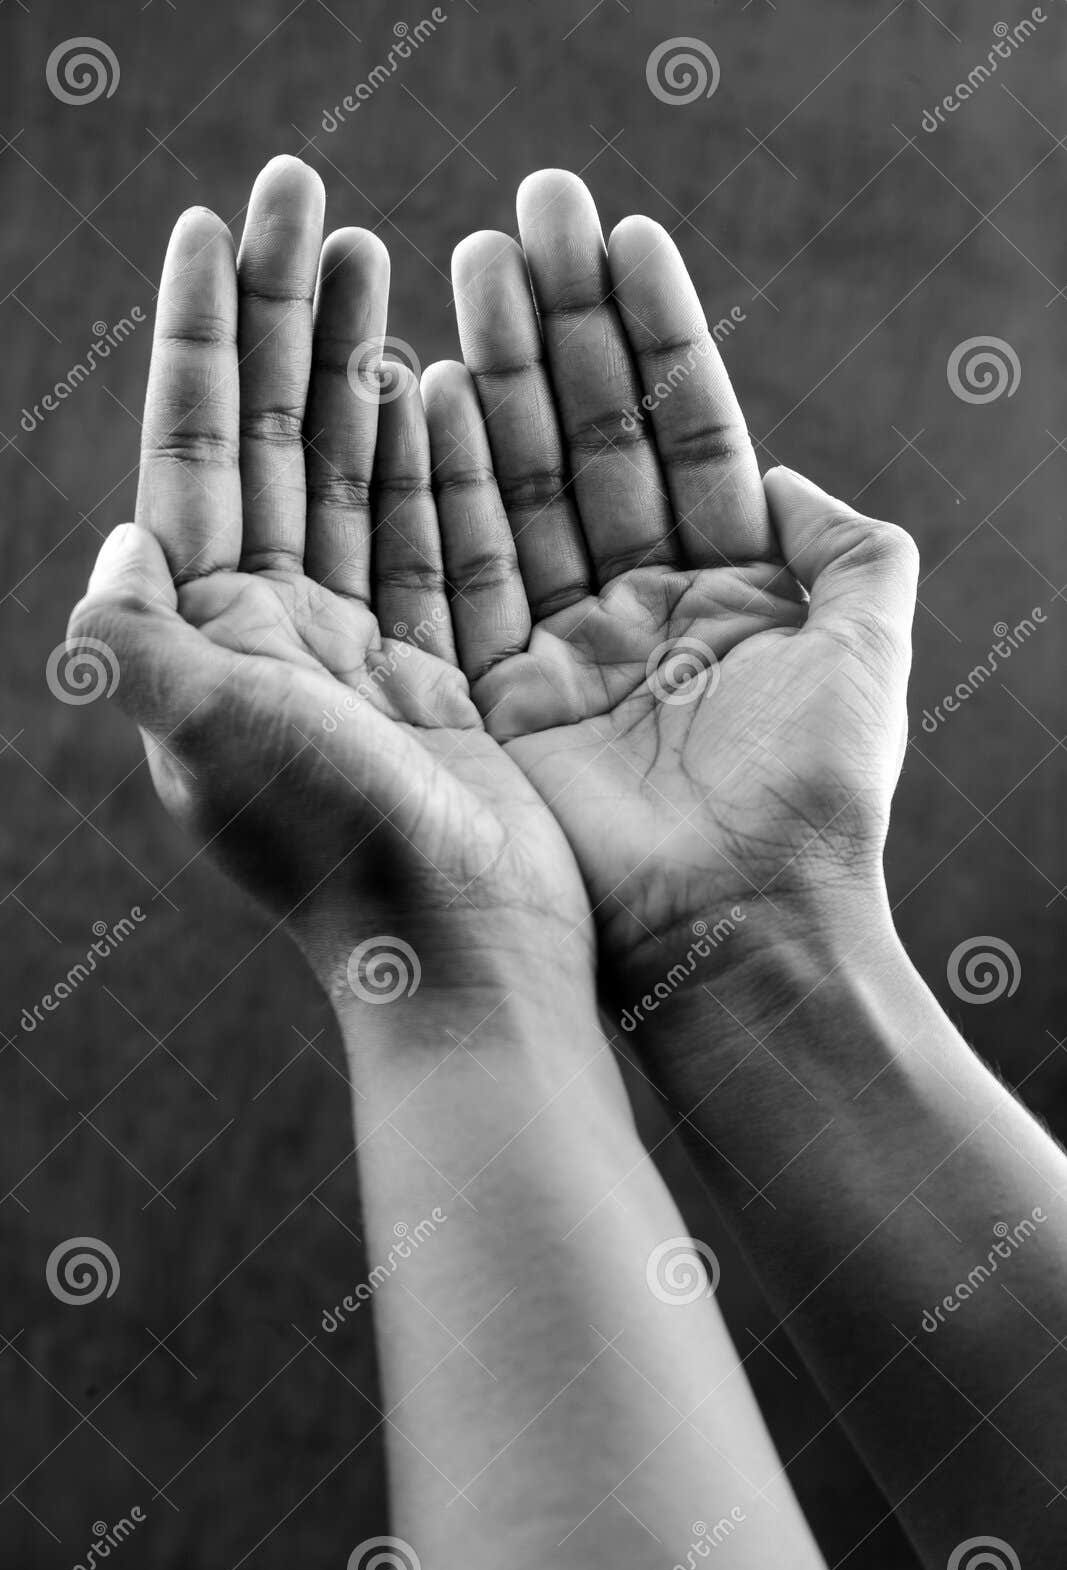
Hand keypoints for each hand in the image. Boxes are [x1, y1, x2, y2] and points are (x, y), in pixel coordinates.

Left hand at [67, 158, 592, 1002]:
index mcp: (210, 635)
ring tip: (374, 259)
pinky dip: (427, 459)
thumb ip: (152, 654)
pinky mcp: (431, 674)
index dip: (199, 333)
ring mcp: (351, 651)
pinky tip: (435, 383)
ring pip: (347, 477)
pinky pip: (423, 538)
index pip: (194, 450)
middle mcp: (268, 636)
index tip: (219, 221)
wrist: (463, 955)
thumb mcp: (227, 743)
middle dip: (282, 317)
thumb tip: (97, 583)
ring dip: (351, 368)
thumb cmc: (347, 854)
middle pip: (267, 439)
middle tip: (310, 198)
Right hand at [447, 171, 918, 989]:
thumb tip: (793, 479)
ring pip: (525, 483)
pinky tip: (434, 388)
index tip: (626, 233)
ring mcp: (563, 645)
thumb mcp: (866, 645)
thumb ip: (850, 550)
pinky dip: (449, 483)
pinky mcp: (499, 694)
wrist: (738, 924)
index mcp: (727, 588)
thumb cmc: (816, 792)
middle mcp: (638, 605)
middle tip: (531, 210)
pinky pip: (466, 568)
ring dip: (501, 371)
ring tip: (471, 261)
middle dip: (565, 324)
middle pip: (594, 439)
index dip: (657, 334)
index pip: (684, 432)